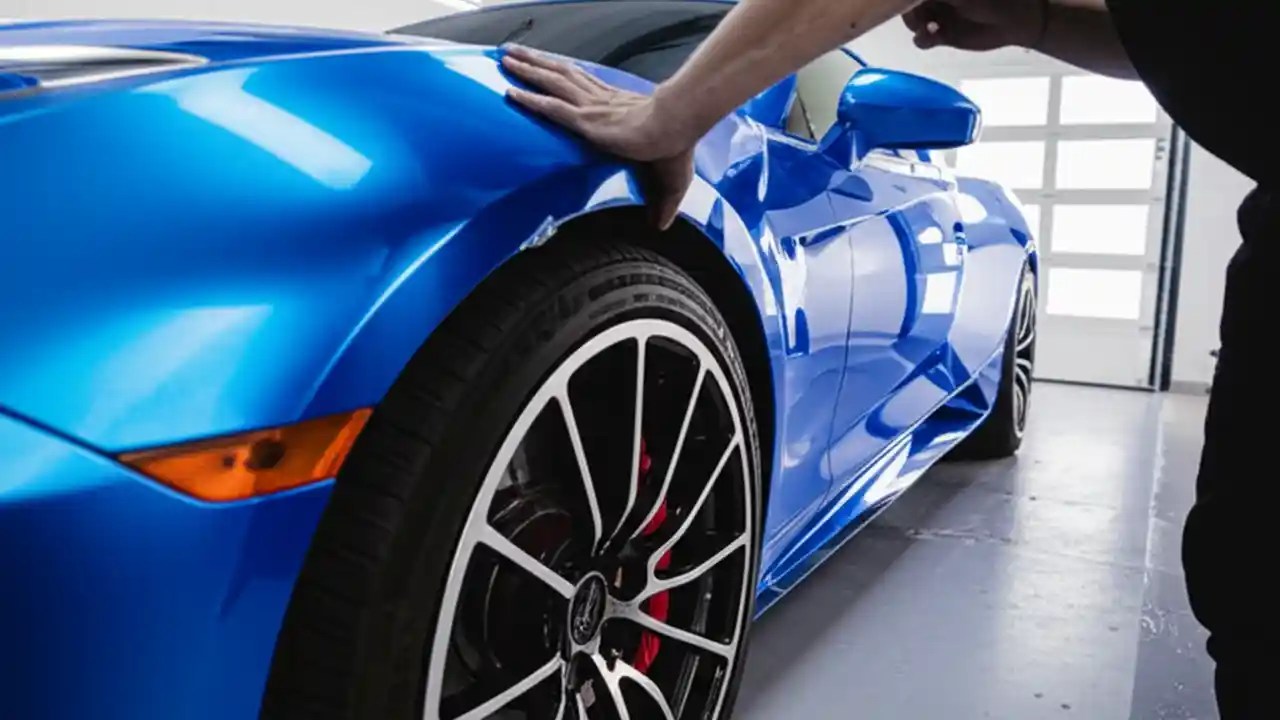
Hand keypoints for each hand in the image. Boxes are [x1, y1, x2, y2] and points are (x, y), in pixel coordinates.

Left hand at [501, 44, 695, 230]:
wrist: (677, 129)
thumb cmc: (675, 146)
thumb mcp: (669, 179)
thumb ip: (661, 203)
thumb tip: (661, 227)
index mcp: (617, 107)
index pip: (586, 87)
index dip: (567, 76)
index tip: (550, 69)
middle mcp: (600, 101)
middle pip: (562, 75)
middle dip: (537, 62)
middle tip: (513, 53)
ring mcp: (591, 108)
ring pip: (552, 82)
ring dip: (527, 69)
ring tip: (505, 58)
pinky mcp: (586, 120)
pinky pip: (552, 107)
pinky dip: (530, 100)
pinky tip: (510, 93)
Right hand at [903, 0, 1046, 50]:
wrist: (1015, 22)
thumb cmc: (991, 0)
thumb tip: (912, 0)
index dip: (905, 0)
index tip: (902, 3)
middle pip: (908, 5)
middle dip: (909, 10)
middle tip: (917, 15)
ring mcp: (938, 16)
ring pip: (913, 21)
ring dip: (915, 24)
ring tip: (926, 27)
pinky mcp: (942, 35)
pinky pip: (922, 39)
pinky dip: (921, 39)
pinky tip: (930, 36)